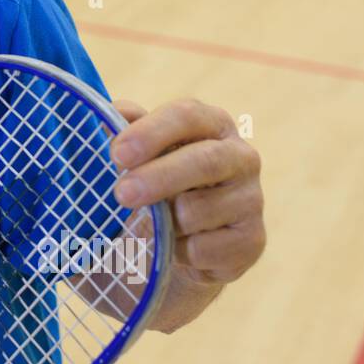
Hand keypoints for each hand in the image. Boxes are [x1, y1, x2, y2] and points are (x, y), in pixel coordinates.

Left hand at [110, 98, 265, 286]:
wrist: (183, 242)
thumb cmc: (157, 183)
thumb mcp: (140, 152)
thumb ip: (124, 127)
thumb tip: (110, 111)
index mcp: (211, 124)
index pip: (187, 116)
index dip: (151, 133)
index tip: (117, 154)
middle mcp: (241, 157)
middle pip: (205, 161)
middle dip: (158, 177)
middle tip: (122, 194)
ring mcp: (252, 199)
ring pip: (198, 211)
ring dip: (163, 222)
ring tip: (152, 224)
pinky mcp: (252, 240)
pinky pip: (203, 249)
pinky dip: (176, 252)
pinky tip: (174, 247)